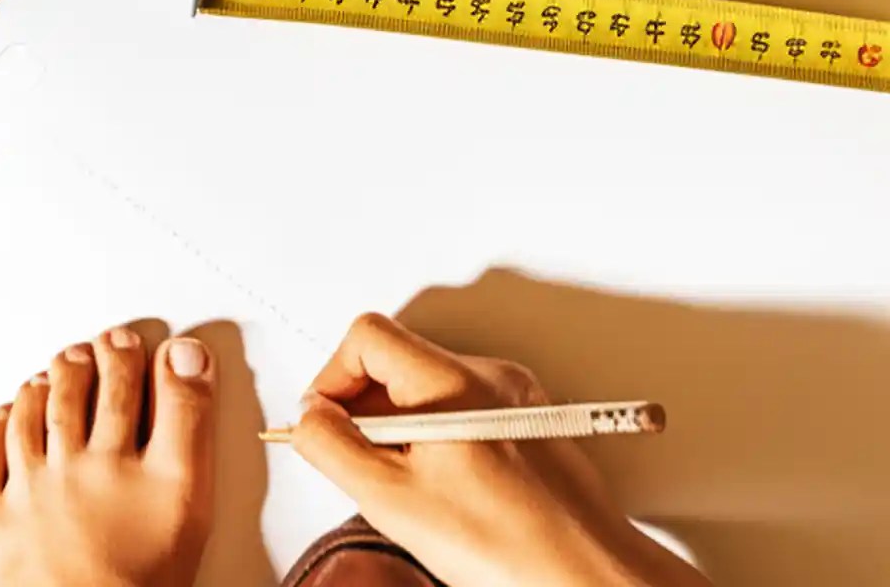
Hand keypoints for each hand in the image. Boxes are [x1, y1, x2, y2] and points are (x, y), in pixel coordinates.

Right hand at [290, 313, 710, 586]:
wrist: (590, 577)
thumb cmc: (508, 547)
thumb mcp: (391, 499)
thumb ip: (333, 447)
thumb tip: (309, 418)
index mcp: (454, 382)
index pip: (368, 336)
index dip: (333, 377)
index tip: (326, 423)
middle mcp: (490, 376)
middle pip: (397, 359)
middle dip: (364, 408)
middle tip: (362, 464)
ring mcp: (515, 395)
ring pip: (427, 387)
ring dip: (399, 426)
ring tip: (407, 485)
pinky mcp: (530, 419)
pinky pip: (462, 407)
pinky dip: (435, 437)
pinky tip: (442, 488)